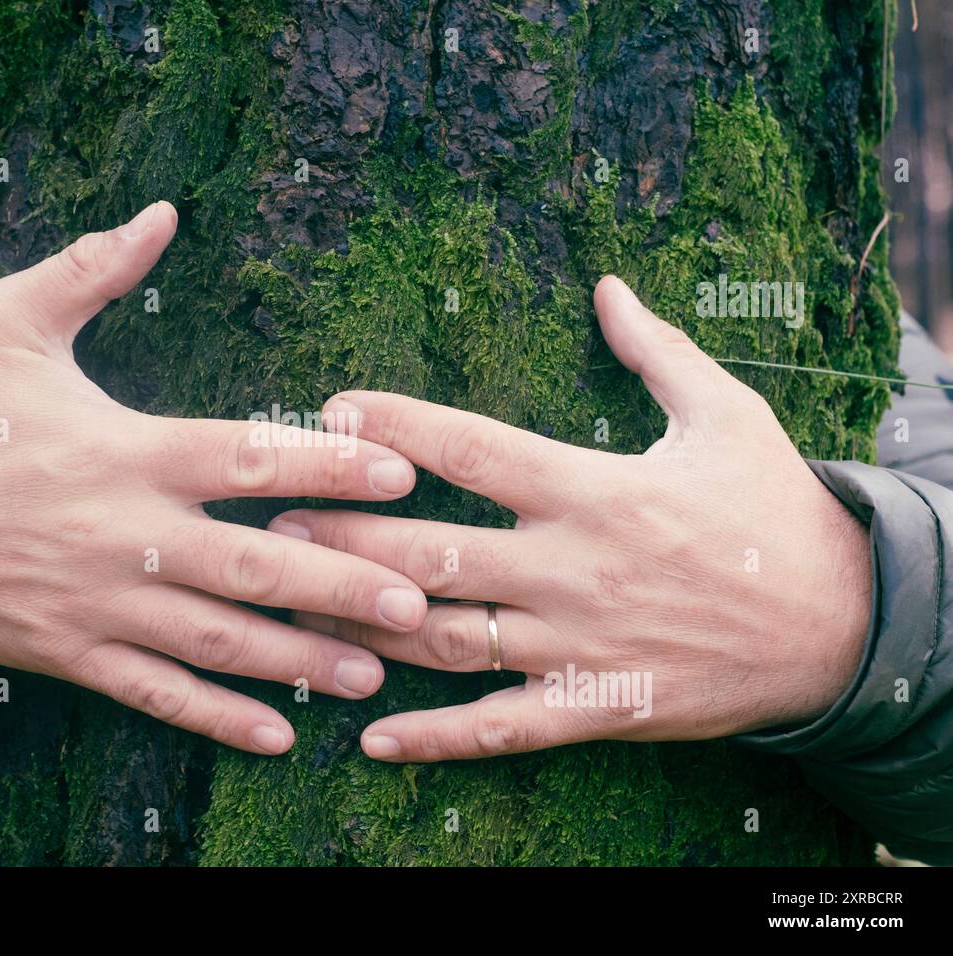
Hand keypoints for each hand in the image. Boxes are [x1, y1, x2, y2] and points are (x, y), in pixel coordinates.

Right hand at [0, 202, 428, 752]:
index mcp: (124, 448)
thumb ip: (91, 268)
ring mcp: (94, 601)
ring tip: (370, 675)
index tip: (400, 471)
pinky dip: (214, 717)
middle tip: (416, 602)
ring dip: (297, 661)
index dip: (326, 463)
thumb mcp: (8, 320)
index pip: (244, 454)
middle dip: (337, 584)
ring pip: (214, 640)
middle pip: (249, 563)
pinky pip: (152, 692)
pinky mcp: (65, 652)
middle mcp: (120, 531)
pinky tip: (275, 736)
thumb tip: (161, 210)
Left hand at [270, 276, 872, 761]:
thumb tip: (606, 284)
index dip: (396, 427)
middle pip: (435, 550)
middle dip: (348, 537)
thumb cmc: (774, 510)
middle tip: (272, 524)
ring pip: (449, 638)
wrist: (844, 623)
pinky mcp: (596, 706)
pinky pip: (502, 729)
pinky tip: (370, 740)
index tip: (330, 410)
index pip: (472, 449)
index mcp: (593, 488)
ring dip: (366, 624)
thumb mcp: (727, 415)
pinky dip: (436, 739)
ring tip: (295, 606)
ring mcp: (579, 644)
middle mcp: (573, 567)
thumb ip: (655, 350)